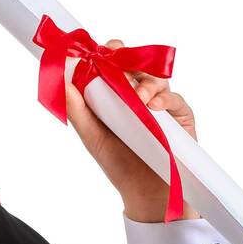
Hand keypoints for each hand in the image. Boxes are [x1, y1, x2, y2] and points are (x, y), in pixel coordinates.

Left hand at [62, 38, 200, 221]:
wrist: (146, 194)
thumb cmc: (119, 165)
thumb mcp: (93, 138)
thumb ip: (78, 111)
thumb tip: (62, 83)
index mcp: (116, 97)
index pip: (113, 67)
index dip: (107, 55)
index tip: (99, 49)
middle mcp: (138, 96)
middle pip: (135, 66)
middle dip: (126, 59)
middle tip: (117, 58)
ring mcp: (161, 105)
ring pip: (156, 78)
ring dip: (145, 82)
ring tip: (137, 98)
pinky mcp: (180, 116)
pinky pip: (175, 99)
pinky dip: (163, 99)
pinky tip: (153, 107)